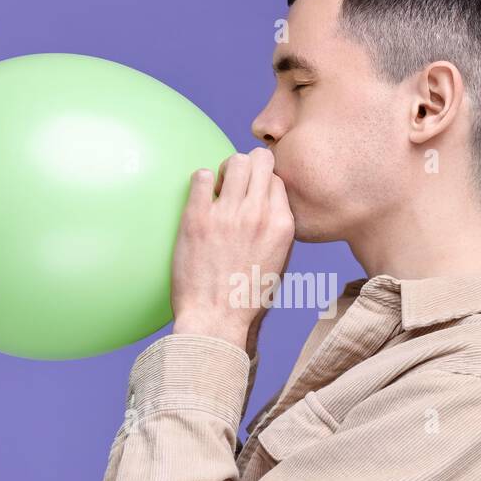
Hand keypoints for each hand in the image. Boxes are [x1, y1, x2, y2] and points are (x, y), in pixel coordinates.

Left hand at [171, 147, 294, 349]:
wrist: (215, 321)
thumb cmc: (246, 298)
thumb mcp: (278, 263)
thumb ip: (276, 230)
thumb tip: (266, 206)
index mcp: (282, 226)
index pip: (277, 179)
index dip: (263, 182)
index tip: (251, 194)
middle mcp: (258, 214)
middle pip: (259, 160)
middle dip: (247, 166)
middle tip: (233, 185)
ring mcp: (228, 214)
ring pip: (233, 162)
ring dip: (225, 170)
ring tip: (217, 190)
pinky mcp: (197, 218)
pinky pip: (201, 176)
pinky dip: (201, 182)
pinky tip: (200, 199)